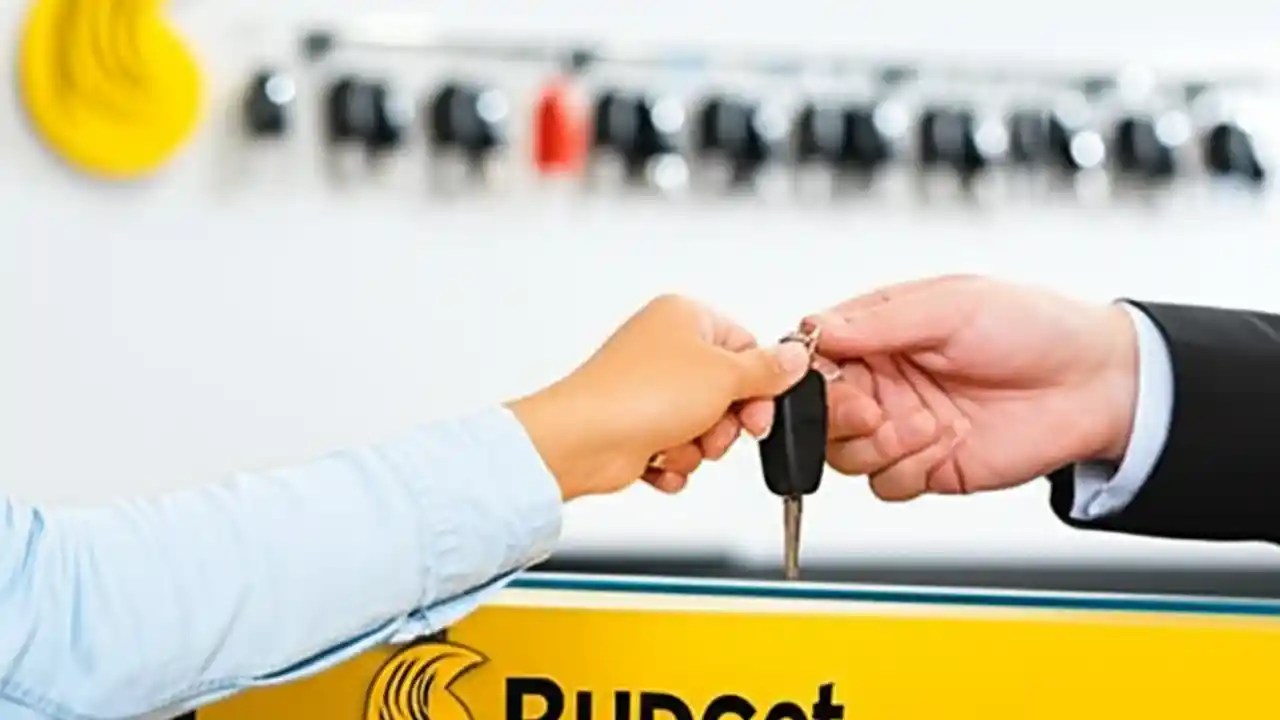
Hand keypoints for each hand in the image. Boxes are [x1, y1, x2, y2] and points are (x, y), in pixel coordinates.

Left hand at [509, 295, 810, 499]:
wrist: (583, 442)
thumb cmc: (638, 396)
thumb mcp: (725, 376)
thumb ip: (768, 370)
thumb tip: (794, 357)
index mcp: (685, 317)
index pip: (747, 346)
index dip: (759, 384)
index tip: (759, 409)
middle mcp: (664, 348)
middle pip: (727, 392)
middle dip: (725, 424)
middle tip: (715, 430)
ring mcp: (646, 388)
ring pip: (702, 427)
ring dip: (697, 447)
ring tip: (676, 443)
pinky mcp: (634, 426)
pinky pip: (674, 449)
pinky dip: (671, 461)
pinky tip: (655, 458)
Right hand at [807, 275, 1138, 500]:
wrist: (1096, 385)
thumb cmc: (1034, 328)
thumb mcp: (952, 305)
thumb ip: (879, 321)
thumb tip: (815, 329)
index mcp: (880, 333)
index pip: (815, 357)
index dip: (810, 374)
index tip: (827, 377)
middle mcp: (884, 382)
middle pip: (820, 413)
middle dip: (840, 416)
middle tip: (873, 409)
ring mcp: (902, 427)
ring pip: (846, 454)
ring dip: (879, 445)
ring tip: (927, 424)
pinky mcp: (926, 467)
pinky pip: (886, 484)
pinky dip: (910, 469)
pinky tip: (948, 442)